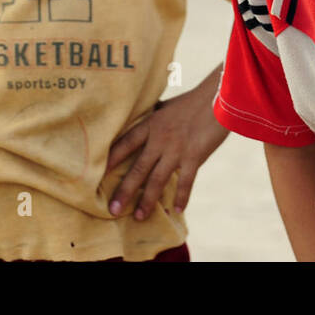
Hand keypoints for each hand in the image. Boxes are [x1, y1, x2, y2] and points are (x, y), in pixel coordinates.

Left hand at [106, 84, 228, 220]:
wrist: (218, 98)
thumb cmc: (193, 101)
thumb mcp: (167, 106)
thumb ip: (154, 116)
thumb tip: (141, 117)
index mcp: (151, 124)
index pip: (125, 144)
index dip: (111, 160)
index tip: (95, 175)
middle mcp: (160, 138)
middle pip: (138, 168)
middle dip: (124, 191)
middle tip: (112, 209)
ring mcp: (177, 148)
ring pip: (157, 179)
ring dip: (147, 200)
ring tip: (139, 216)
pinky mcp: (195, 155)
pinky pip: (185, 181)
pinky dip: (181, 197)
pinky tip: (176, 210)